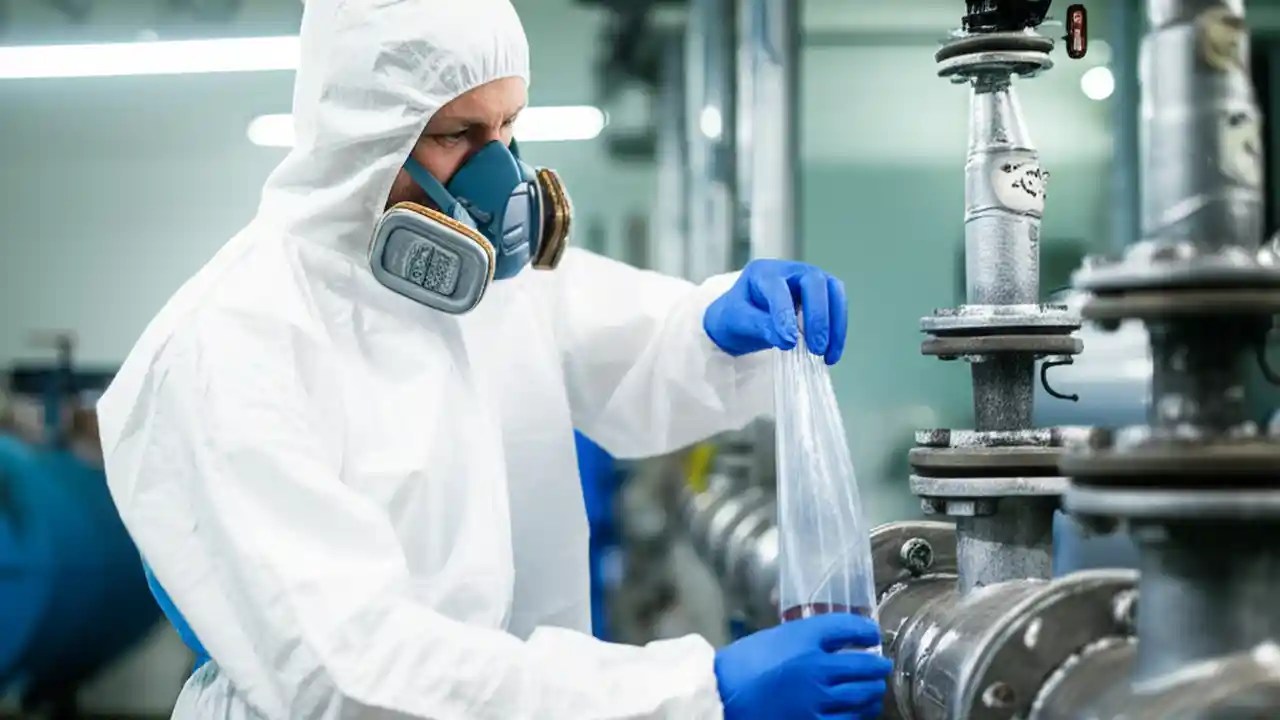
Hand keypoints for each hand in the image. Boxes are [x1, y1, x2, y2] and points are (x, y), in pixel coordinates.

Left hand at [703, 259, 847, 364]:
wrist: (742, 318)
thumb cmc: (737, 316)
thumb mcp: (738, 322)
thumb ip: (759, 326)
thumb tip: (788, 340)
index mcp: (763, 272)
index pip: (778, 288)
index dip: (785, 315)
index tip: (789, 342)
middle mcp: (790, 271)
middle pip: (814, 281)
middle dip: (818, 316)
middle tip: (816, 348)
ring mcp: (810, 280)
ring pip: (833, 292)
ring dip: (835, 324)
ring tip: (827, 355)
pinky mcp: (823, 295)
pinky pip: (837, 308)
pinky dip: (837, 332)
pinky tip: (831, 355)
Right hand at [714, 613, 890, 719]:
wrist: (722, 698)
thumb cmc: (741, 665)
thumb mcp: (772, 637)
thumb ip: (803, 638)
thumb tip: (830, 641)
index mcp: (803, 641)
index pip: (846, 628)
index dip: (864, 629)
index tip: (871, 634)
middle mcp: (817, 670)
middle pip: (864, 666)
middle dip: (878, 666)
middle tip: (882, 666)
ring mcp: (818, 702)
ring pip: (863, 697)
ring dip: (873, 692)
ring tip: (874, 690)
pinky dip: (859, 715)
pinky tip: (858, 712)